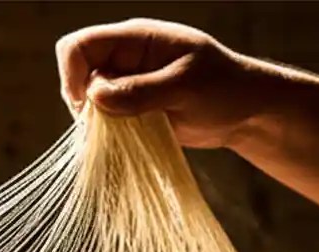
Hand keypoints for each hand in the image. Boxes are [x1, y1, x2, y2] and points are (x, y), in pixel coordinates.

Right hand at [55, 18, 274, 148]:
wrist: (246, 111)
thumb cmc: (224, 88)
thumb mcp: (186, 87)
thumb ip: (141, 90)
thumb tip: (95, 96)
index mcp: (135, 39)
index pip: (79, 46)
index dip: (72, 75)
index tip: (86, 107)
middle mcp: (124, 60)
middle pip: (78, 76)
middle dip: (86, 105)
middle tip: (112, 128)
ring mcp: (127, 86)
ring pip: (89, 103)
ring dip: (98, 124)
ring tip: (128, 137)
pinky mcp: (132, 111)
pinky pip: (105, 122)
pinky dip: (109, 136)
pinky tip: (129, 144)